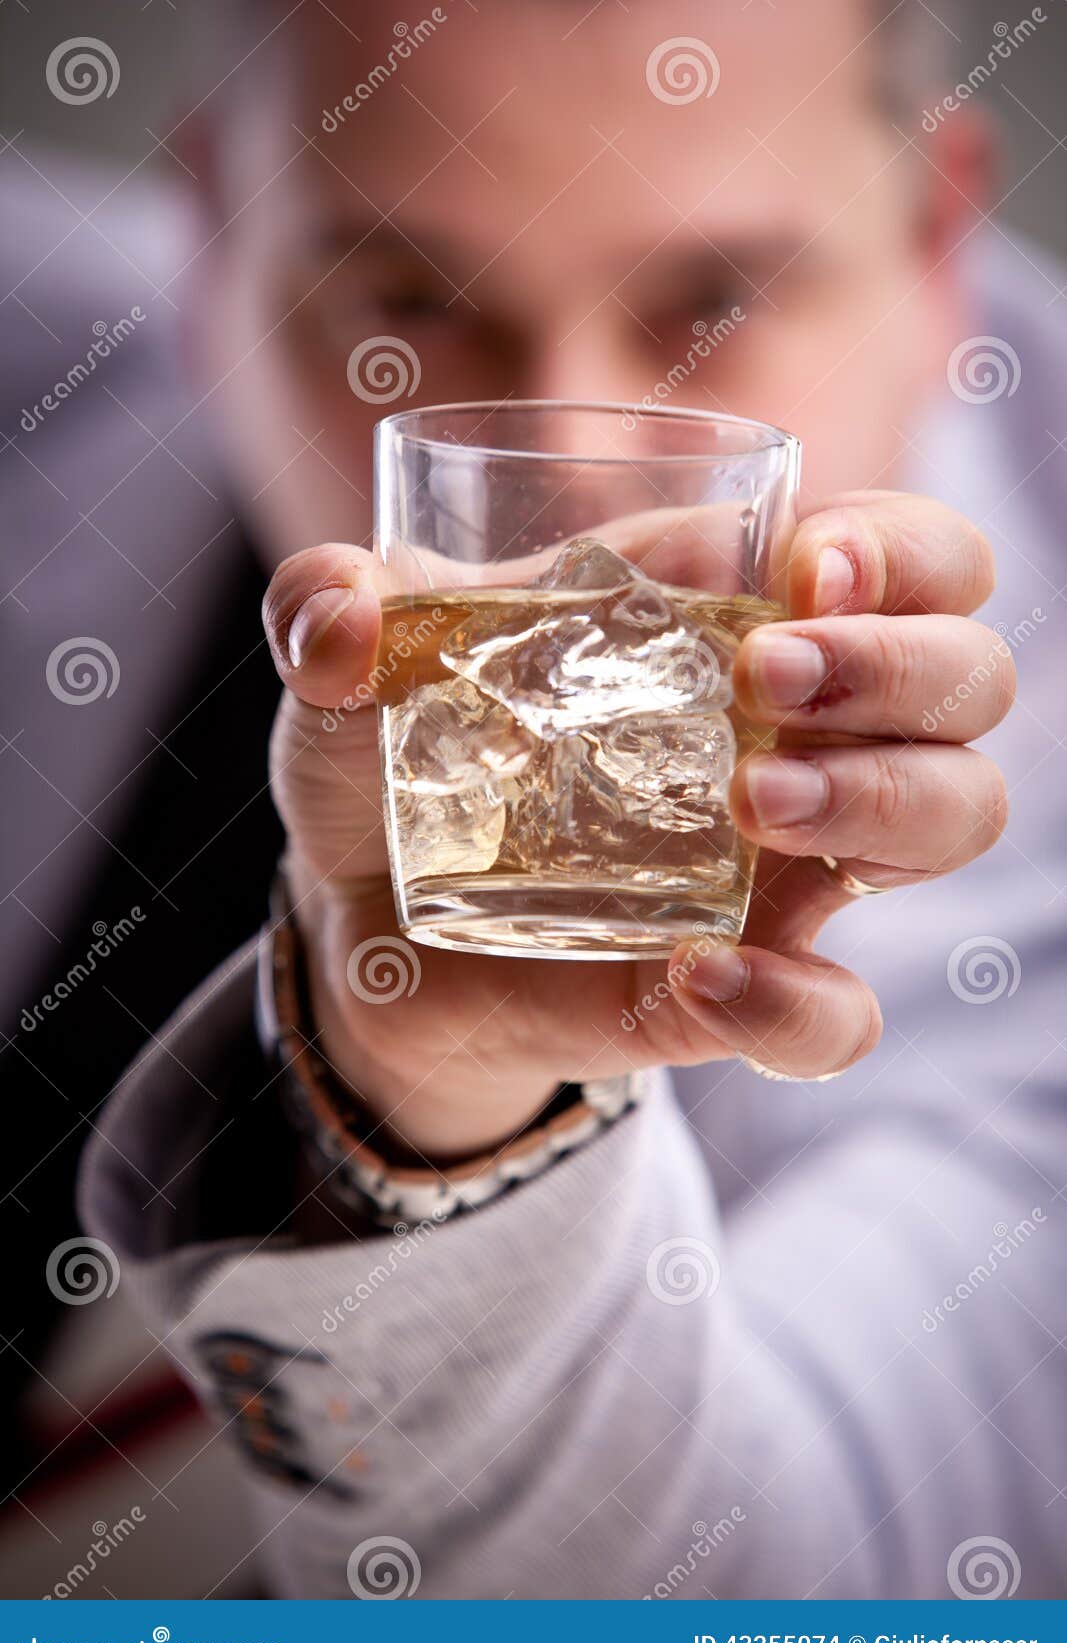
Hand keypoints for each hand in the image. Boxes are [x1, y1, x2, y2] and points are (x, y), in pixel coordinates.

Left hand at [262, 492, 1010, 1160]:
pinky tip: (693, 973)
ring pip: (954, 816)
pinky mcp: (742, 988)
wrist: (366, 924)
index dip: (903, 547)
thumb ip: (331, 617)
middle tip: (765, 680)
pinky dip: (796, 1001)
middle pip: (970, 679)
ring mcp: (784, 867)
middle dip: (903, 665)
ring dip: (881, 801)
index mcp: (736, 617)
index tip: (809, 564)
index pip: (913, 555)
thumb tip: (338, 620)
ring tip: (745, 805)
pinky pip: (837, 1013)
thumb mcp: (351, 678)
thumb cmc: (396, 759)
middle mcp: (798, 734)